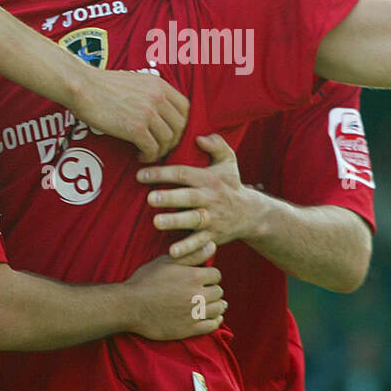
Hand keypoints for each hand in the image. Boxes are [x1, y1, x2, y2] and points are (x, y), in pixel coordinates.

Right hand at [72, 69, 188, 162]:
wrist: (83, 87)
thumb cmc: (103, 85)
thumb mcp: (135, 80)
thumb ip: (151, 92)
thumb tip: (160, 109)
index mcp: (160, 85)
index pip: (186, 107)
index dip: (182, 123)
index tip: (172, 131)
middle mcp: (158, 98)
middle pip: (181, 126)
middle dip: (173, 140)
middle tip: (162, 146)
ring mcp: (148, 113)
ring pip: (168, 140)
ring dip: (160, 150)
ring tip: (148, 152)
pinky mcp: (136, 129)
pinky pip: (152, 149)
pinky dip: (149, 156)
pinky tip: (140, 155)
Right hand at [125, 243, 225, 339]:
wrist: (130, 306)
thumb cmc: (146, 280)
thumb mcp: (167, 262)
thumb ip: (192, 254)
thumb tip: (213, 245)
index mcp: (193, 276)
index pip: (216, 275)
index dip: (210, 276)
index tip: (203, 278)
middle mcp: (197, 295)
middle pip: (218, 291)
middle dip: (212, 290)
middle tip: (203, 291)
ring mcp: (194, 313)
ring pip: (218, 308)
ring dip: (216, 305)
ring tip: (208, 304)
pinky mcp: (189, 329)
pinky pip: (212, 325)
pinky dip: (215, 321)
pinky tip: (211, 317)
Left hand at [137, 133, 261, 256]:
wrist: (250, 214)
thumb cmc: (230, 184)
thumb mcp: (229, 161)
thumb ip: (216, 145)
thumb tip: (199, 137)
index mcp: (209, 179)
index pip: (184, 173)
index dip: (162, 173)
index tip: (140, 175)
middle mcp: (210, 198)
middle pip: (188, 197)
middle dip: (169, 198)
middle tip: (149, 198)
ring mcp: (212, 219)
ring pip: (193, 220)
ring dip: (175, 222)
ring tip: (157, 222)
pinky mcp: (213, 237)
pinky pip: (199, 244)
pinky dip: (187, 249)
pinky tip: (172, 253)